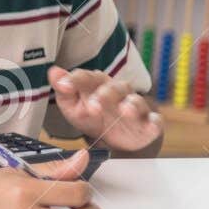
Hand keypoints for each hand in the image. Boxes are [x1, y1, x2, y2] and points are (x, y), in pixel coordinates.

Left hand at [47, 65, 161, 151]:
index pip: (87, 77)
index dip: (75, 80)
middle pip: (114, 88)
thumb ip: (64, 89)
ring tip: (125, 110)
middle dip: (105, 95)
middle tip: (94, 106)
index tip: (63, 86)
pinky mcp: (148, 124)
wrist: (112, 137)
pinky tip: (151, 125)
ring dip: (131, 105)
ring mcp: (135, 107)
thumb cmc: (91, 115)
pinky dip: (154, 122)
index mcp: (98, 84)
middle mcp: (118, 92)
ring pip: (136, 101)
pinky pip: (155, 121)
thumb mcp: (72, 105)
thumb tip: (53, 71)